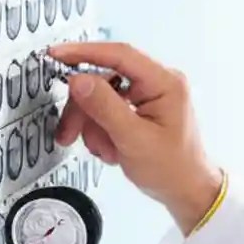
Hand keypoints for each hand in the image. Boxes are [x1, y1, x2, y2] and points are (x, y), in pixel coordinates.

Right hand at [48, 41, 221, 232]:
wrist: (186, 191)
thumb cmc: (172, 168)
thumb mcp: (133, 139)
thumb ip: (104, 107)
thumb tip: (78, 79)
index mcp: (165, 82)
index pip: (120, 54)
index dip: (84, 52)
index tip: (56, 55)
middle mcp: (158, 83)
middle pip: (105, 79)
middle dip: (84, 108)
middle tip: (69, 131)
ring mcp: (149, 96)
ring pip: (102, 97)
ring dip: (93, 125)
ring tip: (103, 149)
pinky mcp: (140, 109)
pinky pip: (108, 110)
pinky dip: (101, 130)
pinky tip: (111, 149)